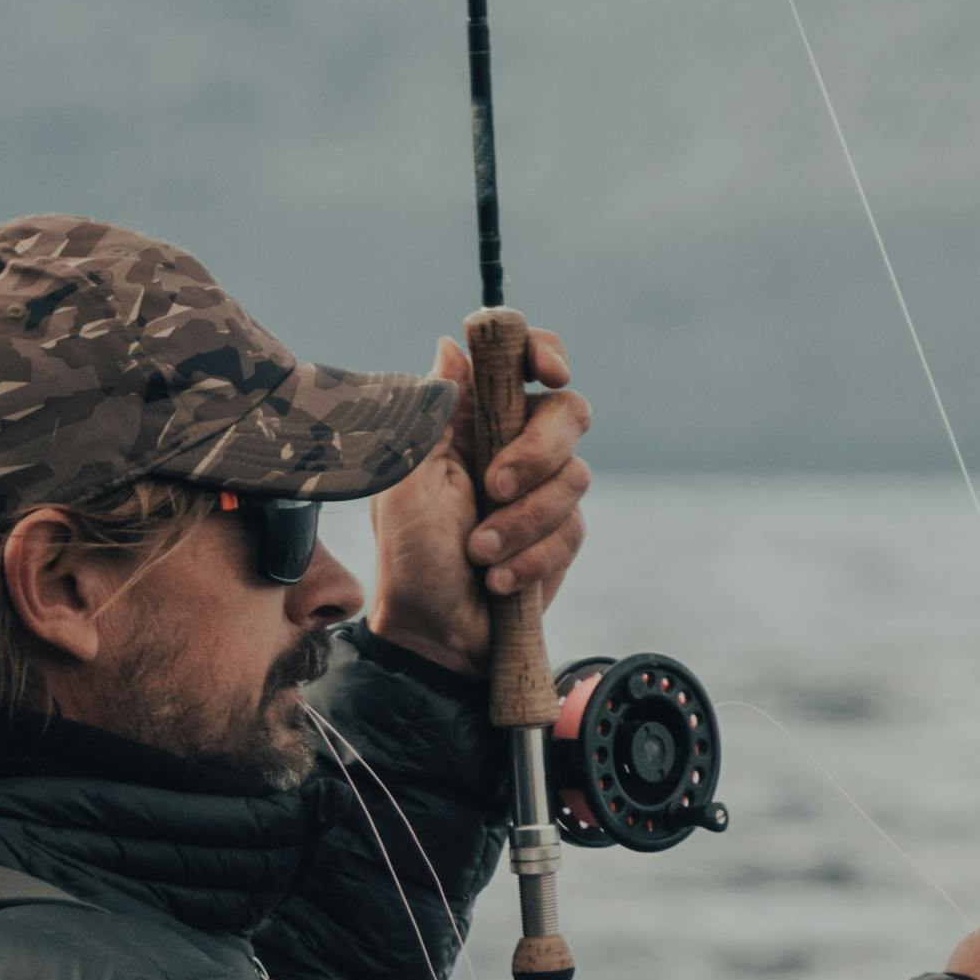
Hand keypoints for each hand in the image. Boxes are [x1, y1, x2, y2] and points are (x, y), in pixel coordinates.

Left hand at [366, 327, 591, 670]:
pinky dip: (531, 556)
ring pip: (575, 475)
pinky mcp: (562, 533)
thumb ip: (431, 414)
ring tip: (480, 553)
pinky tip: (499, 579)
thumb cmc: (409, 554)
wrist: (435, 633)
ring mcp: (543, 489)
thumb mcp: (405, 481)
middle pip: (568, 411)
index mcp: (471, 419)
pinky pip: (572, 528)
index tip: (549, 372)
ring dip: (522, 520)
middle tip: (493, 487)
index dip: (543, 352)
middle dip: (536, 452)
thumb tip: (450, 347)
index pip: (519, 361)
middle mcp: (513, 445)